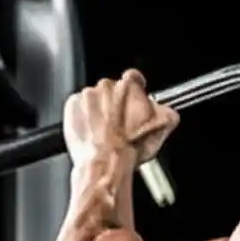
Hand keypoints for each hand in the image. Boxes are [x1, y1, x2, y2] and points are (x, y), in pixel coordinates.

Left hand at [63, 69, 178, 167]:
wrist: (105, 162)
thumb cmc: (131, 147)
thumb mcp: (161, 130)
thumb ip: (167, 113)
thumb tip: (167, 110)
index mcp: (129, 87)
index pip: (134, 78)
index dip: (136, 89)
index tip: (135, 100)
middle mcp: (107, 86)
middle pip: (113, 89)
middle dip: (117, 103)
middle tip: (120, 123)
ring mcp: (87, 95)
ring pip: (95, 98)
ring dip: (100, 110)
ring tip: (105, 131)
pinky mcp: (72, 106)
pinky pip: (78, 106)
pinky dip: (84, 115)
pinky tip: (92, 130)